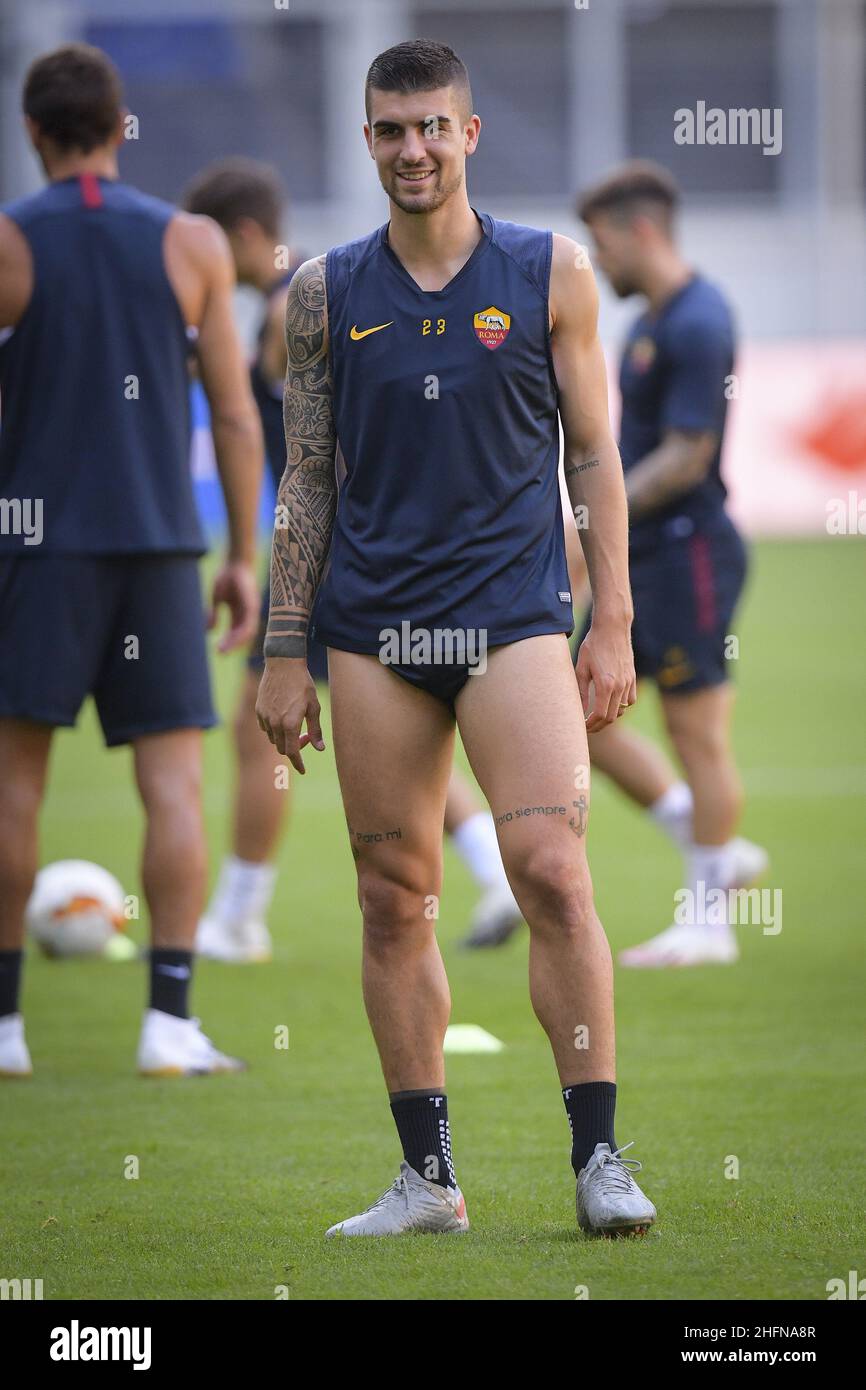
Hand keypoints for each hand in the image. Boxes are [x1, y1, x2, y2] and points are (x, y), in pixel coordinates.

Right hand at [208, 560, 258, 652]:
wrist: (235, 560)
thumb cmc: (227, 575)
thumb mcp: (217, 598)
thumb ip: (213, 613)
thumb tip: (208, 630)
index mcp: (239, 611)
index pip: (235, 630)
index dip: (227, 641)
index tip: (217, 650)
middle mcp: (248, 612)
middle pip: (242, 634)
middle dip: (231, 645)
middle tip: (220, 653)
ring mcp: (252, 609)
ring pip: (246, 631)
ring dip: (235, 642)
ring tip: (223, 649)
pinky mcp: (253, 605)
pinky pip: (248, 623)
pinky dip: (240, 632)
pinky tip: (231, 638)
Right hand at [255, 657, 324, 774]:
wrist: (283, 664)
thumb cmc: (303, 684)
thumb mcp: (314, 706)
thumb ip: (315, 730)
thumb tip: (320, 748)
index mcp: (290, 724)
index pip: (292, 752)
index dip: (298, 763)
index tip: (302, 770)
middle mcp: (275, 723)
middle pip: (282, 748)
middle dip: (293, 748)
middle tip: (305, 736)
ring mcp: (264, 717)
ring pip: (273, 738)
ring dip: (283, 738)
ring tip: (294, 722)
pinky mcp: (258, 710)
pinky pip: (265, 727)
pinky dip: (273, 729)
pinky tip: (281, 716)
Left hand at [575, 619, 636, 731]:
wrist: (613, 628)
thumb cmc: (593, 645)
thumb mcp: (581, 668)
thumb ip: (580, 692)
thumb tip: (580, 711)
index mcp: (605, 685)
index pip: (600, 715)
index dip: (590, 725)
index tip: (581, 726)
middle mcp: (620, 686)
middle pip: (611, 717)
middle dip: (598, 725)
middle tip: (587, 726)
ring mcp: (628, 682)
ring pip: (621, 710)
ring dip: (609, 716)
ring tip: (596, 716)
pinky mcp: (633, 677)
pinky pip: (630, 700)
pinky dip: (621, 706)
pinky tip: (610, 703)